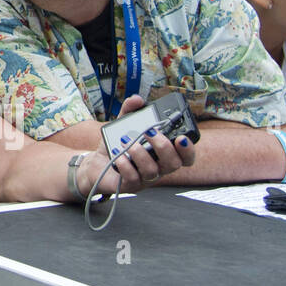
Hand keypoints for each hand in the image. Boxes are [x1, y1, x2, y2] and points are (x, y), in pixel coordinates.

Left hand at [79, 96, 196, 195]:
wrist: (96, 164)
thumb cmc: (117, 146)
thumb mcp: (122, 126)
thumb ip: (130, 111)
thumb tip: (137, 99)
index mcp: (162, 155)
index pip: (185, 158)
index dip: (188, 150)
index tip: (181, 138)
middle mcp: (158, 168)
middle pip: (173, 164)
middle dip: (163, 146)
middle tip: (148, 132)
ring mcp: (144, 179)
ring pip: (152, 171)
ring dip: (140, 153)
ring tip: (126, 142)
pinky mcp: (129, 185)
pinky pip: (132, 178)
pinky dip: (125, 165)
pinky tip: (118, 155)